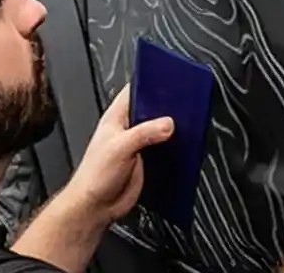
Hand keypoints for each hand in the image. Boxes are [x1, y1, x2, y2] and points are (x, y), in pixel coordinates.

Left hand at [59, 85, 174, 225]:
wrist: (96, 206)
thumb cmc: (95, 176)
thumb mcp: (120, 148)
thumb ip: (144, 133)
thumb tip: (168, 123)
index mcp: (116, 117)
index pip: (135, 89)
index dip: (150, 81)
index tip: (169, 77)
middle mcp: (128, 127)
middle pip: (152, 108)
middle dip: (167, 105)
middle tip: (184, 102)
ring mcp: (138, 142)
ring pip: (160, 127)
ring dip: (172, 127)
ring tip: (188, 121)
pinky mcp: (147, 158)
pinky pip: (165, 145)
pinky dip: (174, 144)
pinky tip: (183, 143)